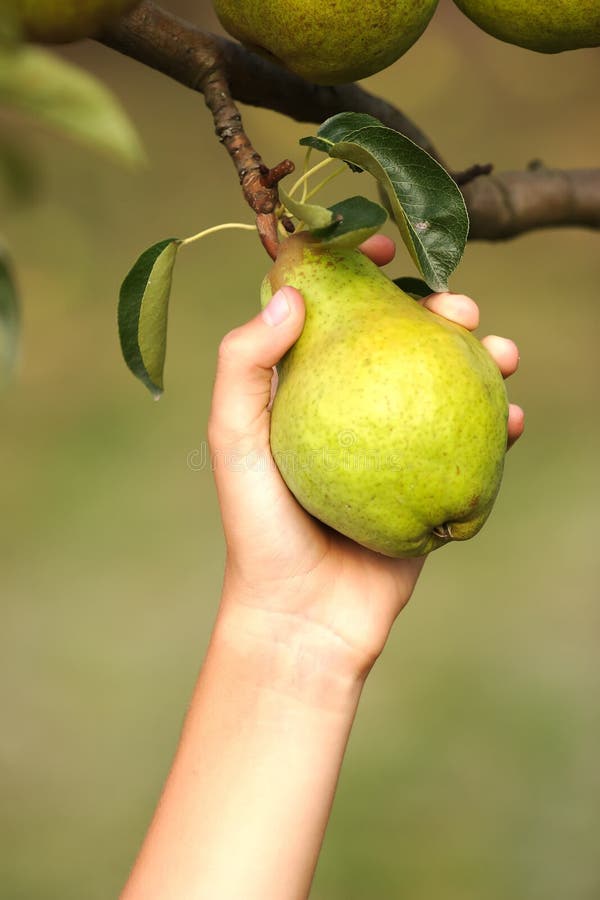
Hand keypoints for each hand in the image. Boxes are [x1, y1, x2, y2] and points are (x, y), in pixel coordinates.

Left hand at [209, 235, 523, 681]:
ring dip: (484, 357)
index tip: (383, 241)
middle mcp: (355, 407)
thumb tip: (289, 293)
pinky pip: (473, 443)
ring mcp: (397, 443)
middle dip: (441, 307)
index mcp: (307, 390)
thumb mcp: (233, 442)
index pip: (335, 312)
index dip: (358, 267)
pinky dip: (499, 424)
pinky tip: (513, 418)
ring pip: (448, 382)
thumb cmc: (260, 529)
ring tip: (503, 352)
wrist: (306, 617)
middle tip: (459, 305)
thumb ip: (243, 365)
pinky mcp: (430, 482)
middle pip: (403, 338)